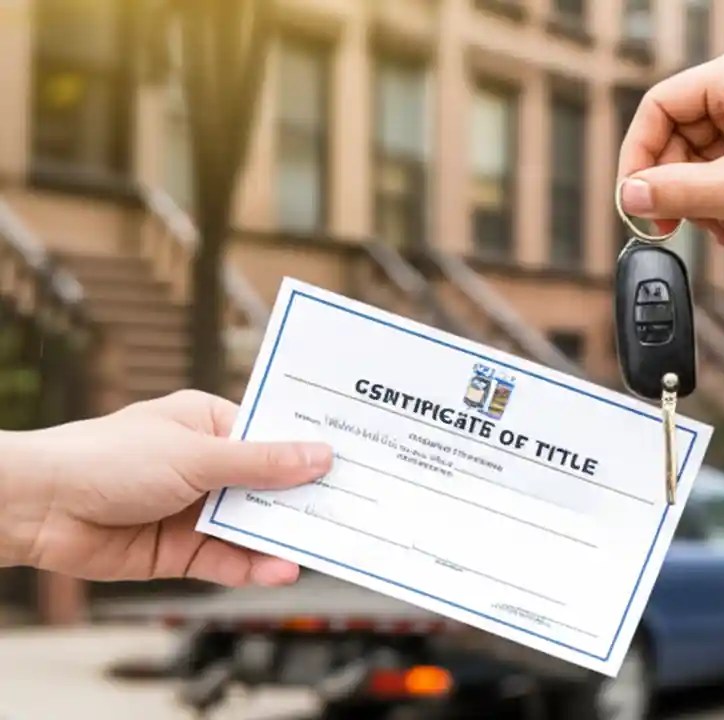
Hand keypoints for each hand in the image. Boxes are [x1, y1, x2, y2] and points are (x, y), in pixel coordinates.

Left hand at [0, 390, 331, 586]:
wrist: (38, 508)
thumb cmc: (105, 458)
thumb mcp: (196, 455)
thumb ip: (261, 462)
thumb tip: (319, 456)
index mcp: (211, 425)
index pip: (275, 437)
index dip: (312, 451)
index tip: (354, 462)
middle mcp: (209, 466)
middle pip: (271, 485)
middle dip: (305, 500)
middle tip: (350, 510)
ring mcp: (197, 510)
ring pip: (254, 526)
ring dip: (282, 537)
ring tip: (318, 547)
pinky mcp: (183, 551)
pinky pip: (229, 559)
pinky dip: (254, 565)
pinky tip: (278, 569)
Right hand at [617, 43, 723, 261]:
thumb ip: (676, 193)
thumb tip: (629, 195)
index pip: (662, 106)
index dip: (641, 155)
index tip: (633, 198)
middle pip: (677, 134)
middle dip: (671, 183)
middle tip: (667, 225)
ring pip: (699, 159)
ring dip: (696, 200)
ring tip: (713, 229)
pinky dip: (718, 203)